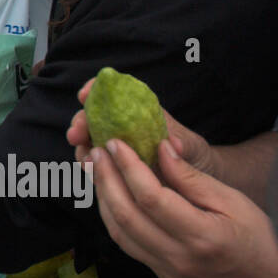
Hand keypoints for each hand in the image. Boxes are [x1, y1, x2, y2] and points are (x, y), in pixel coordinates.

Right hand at [66, 78, 214, 176]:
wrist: (201, 185)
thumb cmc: (196, 158)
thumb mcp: (194, 149)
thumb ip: (183, 145)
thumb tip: (172, 143)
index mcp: (141, 112)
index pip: (114, 94)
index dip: (95, 91)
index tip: (84, 95)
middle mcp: (125, 128)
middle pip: (95, 118)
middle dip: (81, 122)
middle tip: (76, 134)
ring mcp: (118, 149)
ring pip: (90, 142)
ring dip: (82, 147)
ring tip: (85, 158)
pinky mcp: (116, 169)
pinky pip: (97, 165)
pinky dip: (90, 167)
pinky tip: (91, 171)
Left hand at [87, 136, 277, 277]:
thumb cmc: (261, 240)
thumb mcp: (234, 201)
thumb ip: (192, 178)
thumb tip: (160, 148)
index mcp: (202, 237)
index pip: (151, 198)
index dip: (129, 167)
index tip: (116, 142)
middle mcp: (179, 259)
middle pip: (126, 216)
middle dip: (106, 179)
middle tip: (96, 150)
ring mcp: (167, 272)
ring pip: (119, 233)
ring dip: (103, 197)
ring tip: (97, 168)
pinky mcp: (162, 276)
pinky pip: (128, 244)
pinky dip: (114, 216)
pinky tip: (110, 194)